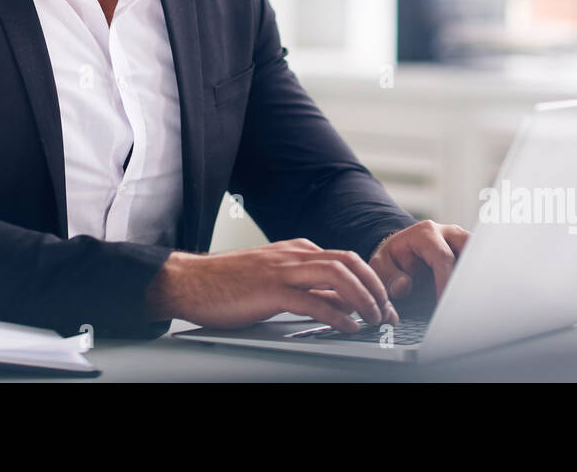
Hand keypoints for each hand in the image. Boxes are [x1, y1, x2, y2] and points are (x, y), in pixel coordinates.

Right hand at [144, 238, 398, 333]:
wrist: (188, 281)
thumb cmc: (225, 284)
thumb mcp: (272, 279)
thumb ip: (304, 287)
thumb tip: (338, 304)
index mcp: (294, 250)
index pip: (344, 258)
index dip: (370, 280)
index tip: (383, 302)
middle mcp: (292, 254)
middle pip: (349, 262)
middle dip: (375, 287)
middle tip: (388, 312)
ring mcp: (281, 270)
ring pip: (337, 275)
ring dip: (363, 298)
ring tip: (374, 319)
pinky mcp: (270, 290)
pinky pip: (313, 301)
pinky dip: (338, 314)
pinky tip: (349, 327)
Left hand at [368, 220, 470, 311]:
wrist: (401, 253)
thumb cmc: (393, 260)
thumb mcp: (380, 265)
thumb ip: (387, 276)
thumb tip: (404, 286)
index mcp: (426, 233)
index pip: (443, 256)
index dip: (445, 281)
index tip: (444, 303)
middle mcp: (448, 233)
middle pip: (469, 251)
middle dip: (469, 277)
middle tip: (465, 303)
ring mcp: (462, 242)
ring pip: (480, 257)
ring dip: (476, 278)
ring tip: (472, 301)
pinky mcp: (470, 253)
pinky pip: (479, 265)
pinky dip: (478, 280)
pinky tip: (475, 298)